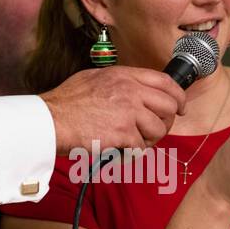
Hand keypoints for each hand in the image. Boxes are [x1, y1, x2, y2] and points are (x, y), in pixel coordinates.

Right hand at [41, 66, 186, 152]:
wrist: (51, 120)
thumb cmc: (66, 103)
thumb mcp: (93, 78)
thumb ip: (117, 82)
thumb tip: (134, 89)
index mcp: (123, 76)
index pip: (165, 82)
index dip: (178, 96)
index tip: (179, 107)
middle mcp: (130, 91)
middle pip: (169, 106)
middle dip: (166, 122)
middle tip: (155, 131)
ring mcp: (128, 112)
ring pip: (159, 129)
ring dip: (149, 140)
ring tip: (134, 142)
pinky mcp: (123, 133)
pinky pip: (141, 147)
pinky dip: (133, 152)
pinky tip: (121, 150)